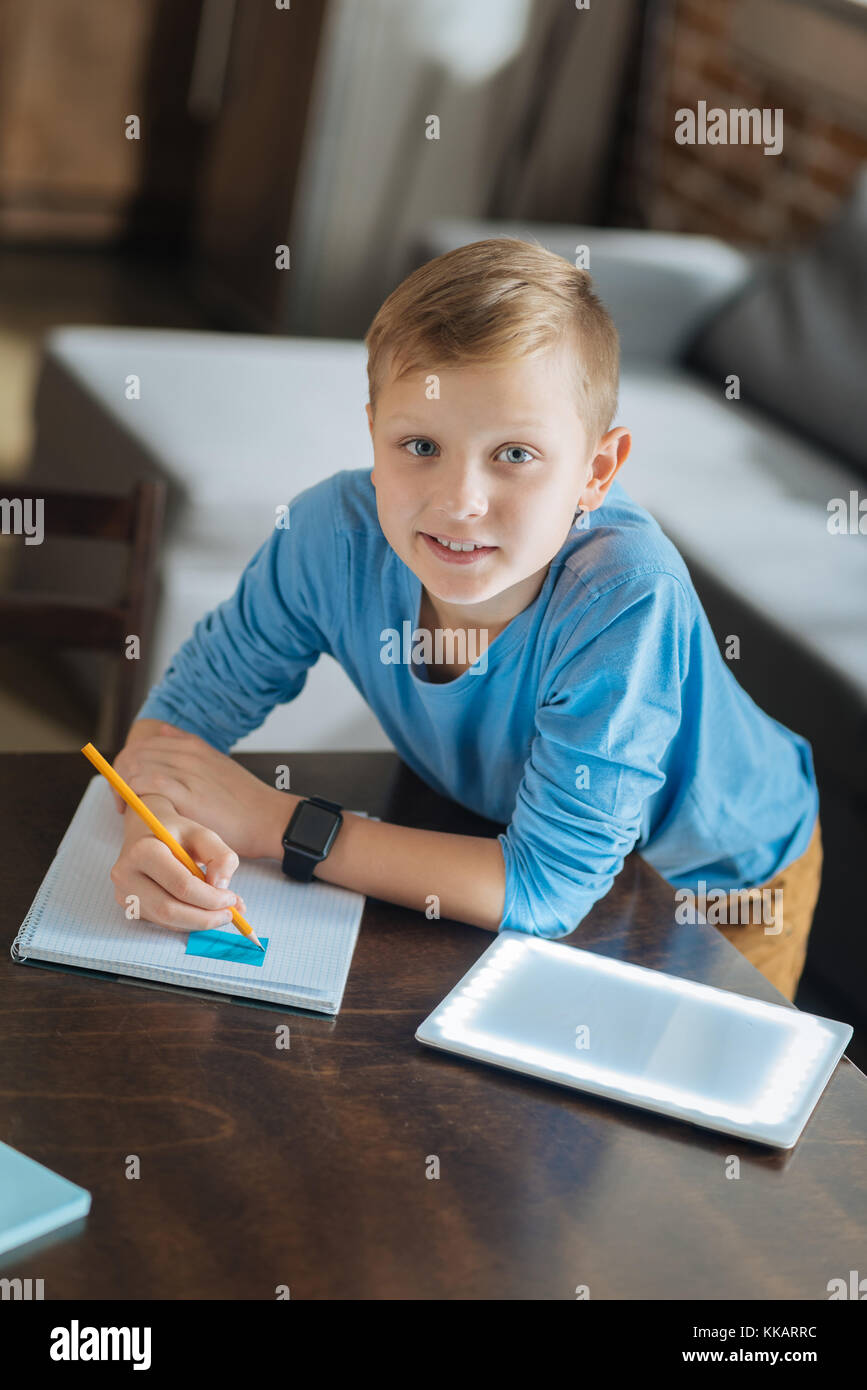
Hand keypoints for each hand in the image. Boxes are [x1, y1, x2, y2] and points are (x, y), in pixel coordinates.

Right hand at [110, 794, 248, 932]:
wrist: (145, 830)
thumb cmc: (176, 832)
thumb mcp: (203, 834)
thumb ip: (221, 857)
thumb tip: (222, 887)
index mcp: (143, 851)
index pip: (181, 886)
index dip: (210, 898)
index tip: (232, 898)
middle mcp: (126, 874)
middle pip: (169, 910)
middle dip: (205, 917)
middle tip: (231, 914)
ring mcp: (123, 893)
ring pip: (166, 921)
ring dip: (198, 922)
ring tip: (221, 913)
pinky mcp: (128, 905)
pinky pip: (162, 922)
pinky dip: (187, 922)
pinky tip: (203, 911)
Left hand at [112, 725, 289, 860]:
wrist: (269, 818)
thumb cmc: (244, 800)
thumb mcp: (216, 762)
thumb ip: (187, 746)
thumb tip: (162, 731)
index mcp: (192, 746)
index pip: (141, 745)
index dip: (126, 767)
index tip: (128, 790)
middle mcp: (187, 754)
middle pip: (133, 754)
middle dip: (120, 778)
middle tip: (124, 803)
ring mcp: (187, 771)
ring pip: (136, 767)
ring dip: (125, 789)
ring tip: (131, 810)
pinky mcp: (187, 793)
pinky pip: (147, 784)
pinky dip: (136, 795)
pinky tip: (141, 811)